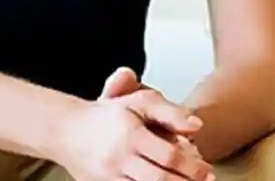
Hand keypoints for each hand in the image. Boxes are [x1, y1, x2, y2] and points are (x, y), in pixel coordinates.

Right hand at [54, 68, 213, 180]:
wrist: (67, 130)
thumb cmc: (108, 115)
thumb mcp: (140, 102)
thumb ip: (170, 113)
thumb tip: (197, 126)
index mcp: (131, 135)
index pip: (168, 156)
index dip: (191, 166)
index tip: (207, 171)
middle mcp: (118, 159)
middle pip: (158, 180)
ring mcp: (108, 177)